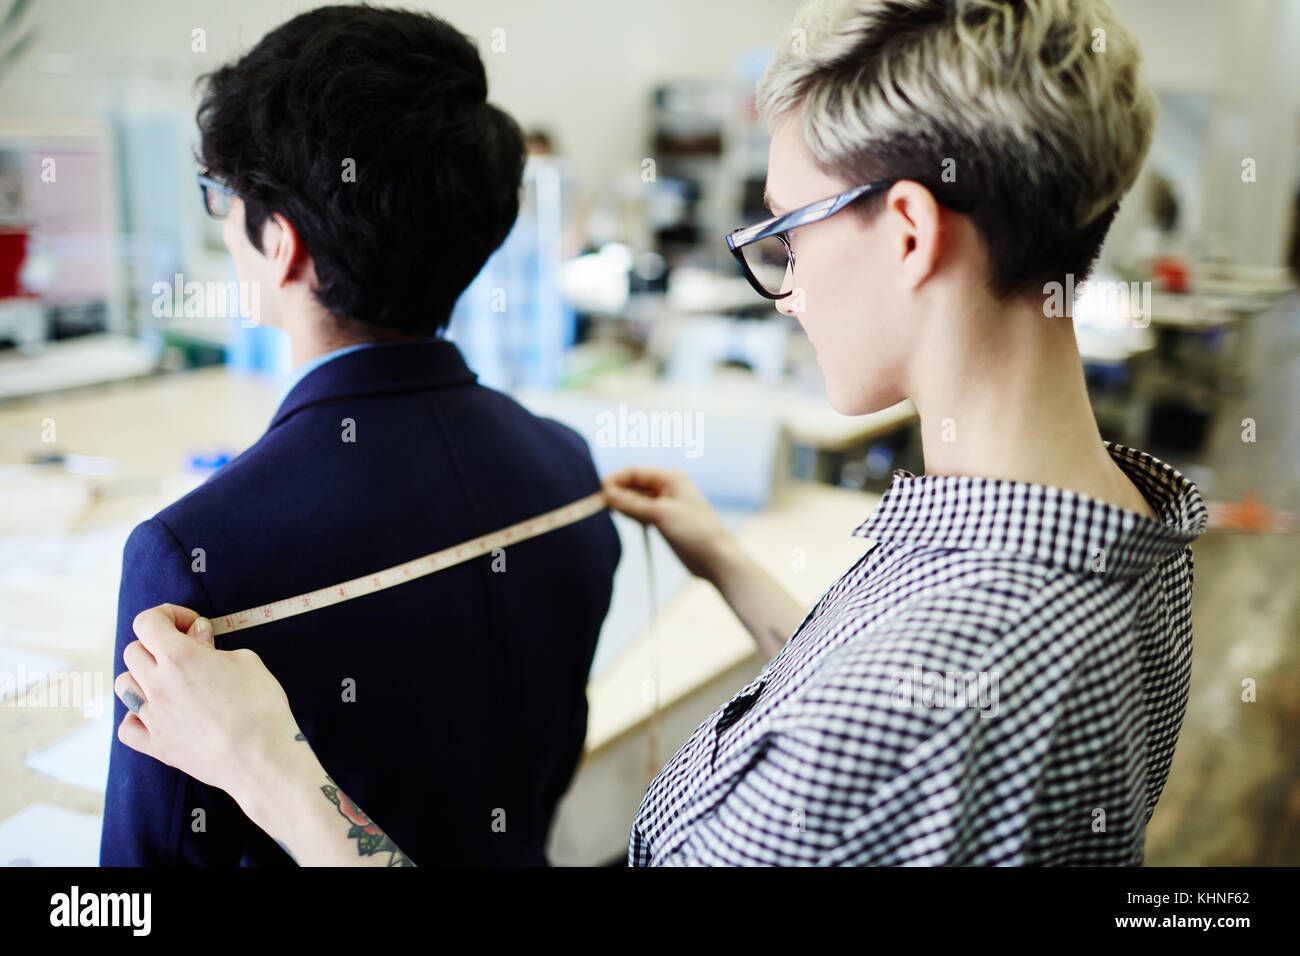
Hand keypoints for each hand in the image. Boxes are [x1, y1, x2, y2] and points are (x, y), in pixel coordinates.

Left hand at [114, 604, 300, 811]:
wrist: (260, 758)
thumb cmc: (260, 706)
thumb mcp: (246, 661)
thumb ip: (213, 645)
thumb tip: (197, 635)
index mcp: (178, 656)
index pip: (147, 622)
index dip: (167, 615)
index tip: (190, 624)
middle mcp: (157, 684)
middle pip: (133, 651)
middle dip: (158, 644)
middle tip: (187, 651)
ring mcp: (152, 716)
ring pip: (123, 685)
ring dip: (142, 676)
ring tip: (169, 681)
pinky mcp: (155, 745)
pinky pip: (127, 727)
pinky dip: (135, 716)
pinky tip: (157, 714)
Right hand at [602, 466, 737, 581]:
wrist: (715, 559)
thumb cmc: (694, 532)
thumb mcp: (660, 515)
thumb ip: (632, 504)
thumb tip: (607, 493)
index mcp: (670, 478)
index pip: (635, 472)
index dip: (615, 480)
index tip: (598, 492)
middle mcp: (668, 487)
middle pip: (634, 484)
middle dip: (617, 492)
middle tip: (597, 506)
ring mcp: (666, 504)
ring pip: (636, 499)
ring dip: (622, 504)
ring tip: (607, 512)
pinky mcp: (665, 520)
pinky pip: (642, 512)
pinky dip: (631, 514)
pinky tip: (621, 518)